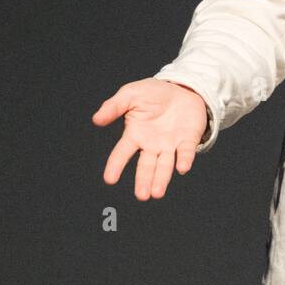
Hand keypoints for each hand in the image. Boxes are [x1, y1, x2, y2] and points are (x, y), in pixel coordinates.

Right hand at [93, 78, 208, 199]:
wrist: (180, 88)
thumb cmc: (152, 93)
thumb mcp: (130, 94)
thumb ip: (114, 106)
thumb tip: (96, 119)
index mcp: (134, 135)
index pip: (122, 153)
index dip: (116, 166)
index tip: (110, 179)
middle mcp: (151, 145)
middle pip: (146, 166)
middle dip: (144, 181)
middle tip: (142, 196)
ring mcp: (170, 144)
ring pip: (165, 165)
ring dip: (161, 179)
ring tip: (157, 194)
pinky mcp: (188, 140)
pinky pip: (186, 152)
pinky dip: (184, 160)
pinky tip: (182, 168)